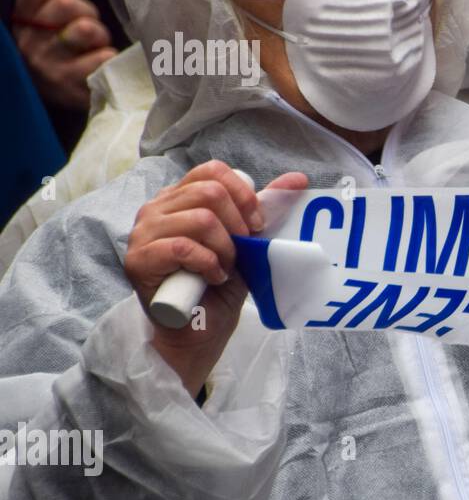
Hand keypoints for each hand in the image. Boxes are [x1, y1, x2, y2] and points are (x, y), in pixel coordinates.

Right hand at [12, 0, 116, 110]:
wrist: (69, 99)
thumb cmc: (63, 53)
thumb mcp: (47, 23)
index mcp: (22, 24)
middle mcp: (30, 45)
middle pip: (65, 3)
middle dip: (86, 10)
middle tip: (89, 26)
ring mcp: (51, 67)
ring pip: (85, 28)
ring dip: (100, 33)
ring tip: (96, 45)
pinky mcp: (74, 87)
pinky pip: (103, 57)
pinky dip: (110, 55)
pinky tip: (102, 62)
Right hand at [124, 160, 308, 396]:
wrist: (201, 328)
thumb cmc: (219, 282)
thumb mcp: (247, 240)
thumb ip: (264, 208)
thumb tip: (298, 179)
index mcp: (180, 196)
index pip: (213, 170)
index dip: (243, 195)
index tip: (257, 225)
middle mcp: (156, 207)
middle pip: (210, 192)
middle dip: (238, 224)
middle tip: (241, 251)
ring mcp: (142, 232)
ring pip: (201, 219)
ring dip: (225, 248)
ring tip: (224, 268)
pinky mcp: (139, 259)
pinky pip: (183, 247)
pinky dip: (208, 264)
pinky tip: (212, 278)